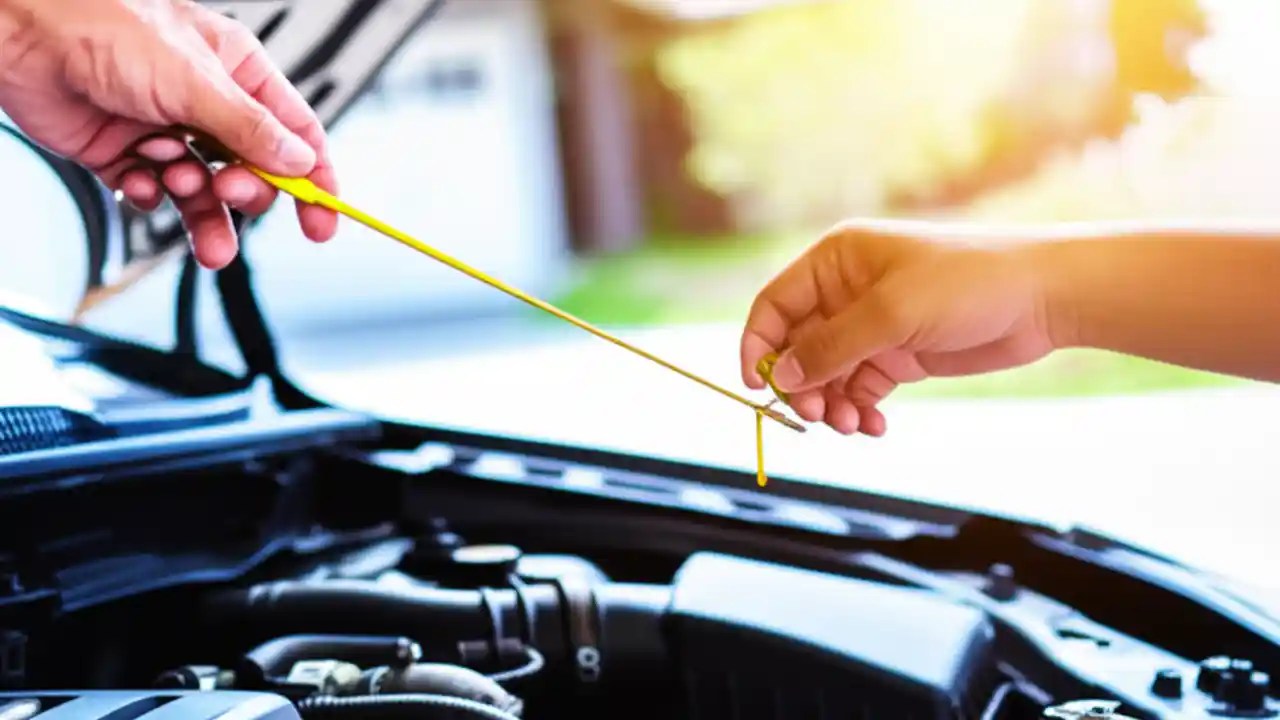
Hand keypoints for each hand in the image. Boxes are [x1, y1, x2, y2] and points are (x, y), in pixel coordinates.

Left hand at [0, 0, 336, 268]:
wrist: (21, 35)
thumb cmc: (102, 25)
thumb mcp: (194, 80)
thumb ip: (250, 128)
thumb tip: (299, 163)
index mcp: (235, 73)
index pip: (294, 133)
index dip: (314, 179)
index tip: (323, 219)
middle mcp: (205, 104)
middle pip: (251, 171)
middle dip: (244, 192)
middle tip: (230, 192)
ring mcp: (165, 131)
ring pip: (204, 192)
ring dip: (204, 214)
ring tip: (203, 232)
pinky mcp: (125, 155)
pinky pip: (155, 194)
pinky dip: (149, 196)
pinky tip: (138, 181)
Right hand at [740, 221, 1055, 435]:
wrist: (1042, 297)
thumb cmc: (968, 283)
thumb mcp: (891, 312)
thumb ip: (831, 346)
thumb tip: (782, 377)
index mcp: (835, 260)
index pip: (774, 305)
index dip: (758, 345)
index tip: (759, 387)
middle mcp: (846, 291)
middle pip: (796, 347)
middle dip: (802, 386)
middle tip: (817, 417)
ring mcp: (873, 324)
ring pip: (826, 374)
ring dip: (830, 404)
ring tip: (851, 427)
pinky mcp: (898, 353)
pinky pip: (859, 388)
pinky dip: (859, 410)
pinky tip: (874, 427)